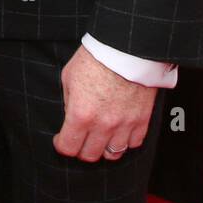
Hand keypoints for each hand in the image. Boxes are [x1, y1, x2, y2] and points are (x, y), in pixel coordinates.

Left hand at [53, 44, 157, 162]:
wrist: (125, 47)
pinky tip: (119, 132)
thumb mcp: (69, 77)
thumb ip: (69, 101)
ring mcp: (124, 125)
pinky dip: (125, 141)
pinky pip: (133, 143)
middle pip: (89, 155)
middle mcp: (102, 125)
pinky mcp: (142, 120)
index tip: (61, 140)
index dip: (61, 145)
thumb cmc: (95, 58)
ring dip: (103, 148)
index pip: (68, 147)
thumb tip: (71, 117)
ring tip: (100, 137)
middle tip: (79, 139)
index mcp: (80, 114)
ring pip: (112, 154)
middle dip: (80, 149)